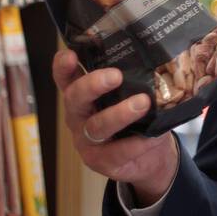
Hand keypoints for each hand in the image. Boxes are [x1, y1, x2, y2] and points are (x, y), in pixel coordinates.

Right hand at [53, 49, 179, 202]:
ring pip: (97, 126)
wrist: (150, 158)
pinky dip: (137, 143)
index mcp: (83, 96)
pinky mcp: (100, 161)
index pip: (66, 78)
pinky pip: (117, 152)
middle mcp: (79, 116)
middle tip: (115, 76)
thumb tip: (154, 58)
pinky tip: (151, 137)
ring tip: (142, 103)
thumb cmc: (138, 119)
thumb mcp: (133, 97)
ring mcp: (86, 140)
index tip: (69, 55)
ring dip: (120, 114)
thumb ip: (134, 80)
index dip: (63, 67)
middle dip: (93, 85)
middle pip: (75, 98)